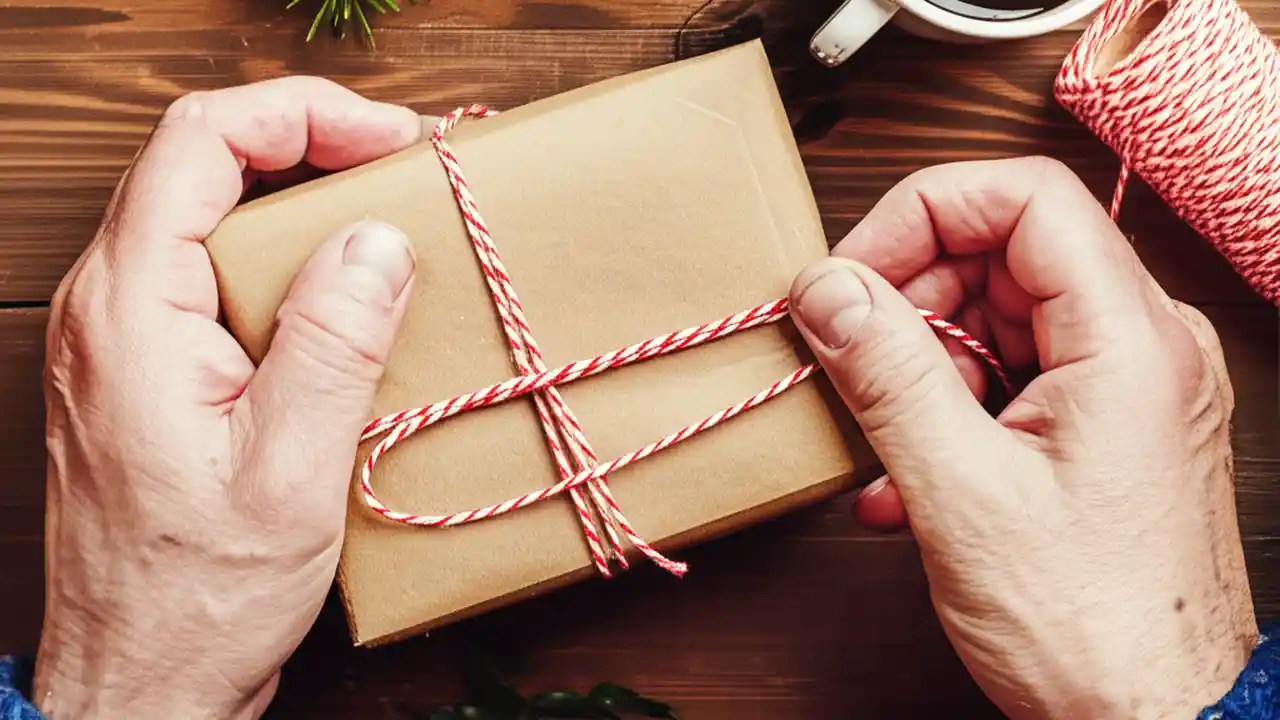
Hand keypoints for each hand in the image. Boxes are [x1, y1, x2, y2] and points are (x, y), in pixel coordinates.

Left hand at [37, 78, 420, 718]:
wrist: (140, 683)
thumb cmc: (199, 597)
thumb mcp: (289, 472)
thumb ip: (332, 343)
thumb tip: (376, 238)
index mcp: (131, 309)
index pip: (203, 140)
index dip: (305, 114)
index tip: (393, 142)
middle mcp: (110, 306)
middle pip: (205, 166)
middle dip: (313, 147)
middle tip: (408, 174)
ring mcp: (123, 339)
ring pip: (210, 219)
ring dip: (303, 206)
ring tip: (392, 228)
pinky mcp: (149, 371)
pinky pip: (214, 278)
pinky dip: (285, 263)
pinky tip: (346, 301)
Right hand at [789, 157, 1256, 717]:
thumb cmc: (1092, 628)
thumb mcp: (961, 493)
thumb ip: (888, 375)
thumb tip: (829, 291)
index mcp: (1131, 340)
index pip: (1025, 197)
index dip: (922, 215)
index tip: (852, 274)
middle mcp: (1145, 347)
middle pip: (1006, 253)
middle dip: (911, 299)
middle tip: (848, 357)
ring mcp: (1128, 388)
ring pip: (1003, 316)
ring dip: (923, 365)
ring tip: (877, 436)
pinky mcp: (1106, 428)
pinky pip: (1016, 376)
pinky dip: (951, 407)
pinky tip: (905, 478)